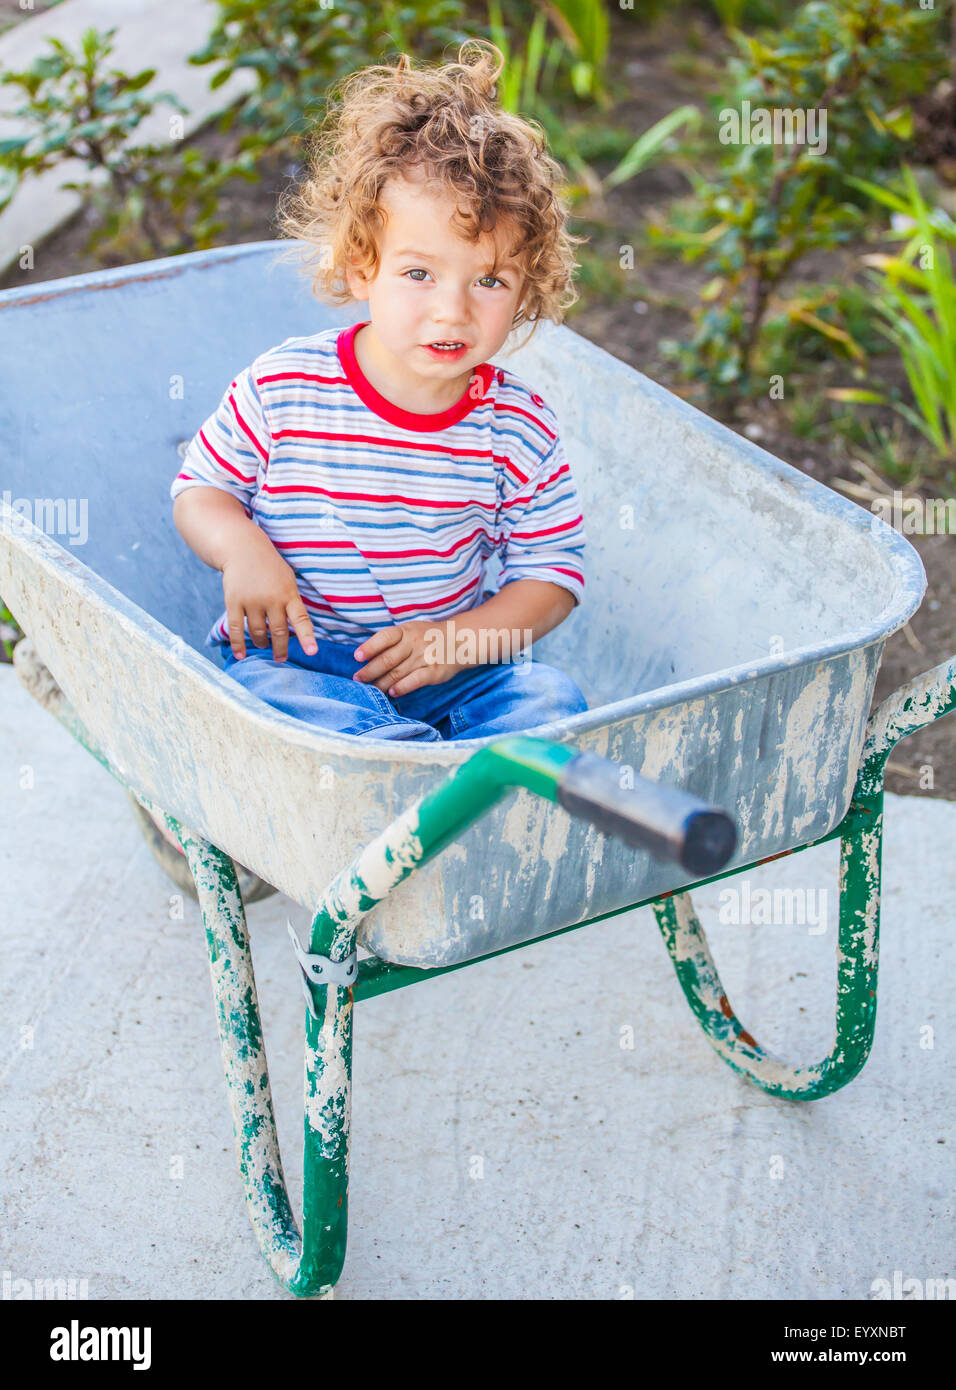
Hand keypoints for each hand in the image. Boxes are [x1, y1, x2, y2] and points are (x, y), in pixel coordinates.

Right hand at [221, 532, 317, 661]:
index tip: (312, 652)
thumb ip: (292, 603)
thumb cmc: (270, 568)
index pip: (301, 619)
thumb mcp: (288, 580)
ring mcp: (252, 601)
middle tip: (281, 658)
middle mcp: (272, 598)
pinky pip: (236, 629)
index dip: (306, 637)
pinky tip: (241, 655)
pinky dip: (238, 644)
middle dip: (280, 648)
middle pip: (279, 631)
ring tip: (263, 645)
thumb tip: (296, 630)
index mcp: (289, 594)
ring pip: (259, 632)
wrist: (242, 548)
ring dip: (262, 643)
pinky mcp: (234, 602)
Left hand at [352, 619, 459, 696]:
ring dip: (382, 683)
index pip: (384, 638)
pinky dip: (402, 687)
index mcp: (406, 631)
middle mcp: (414, 643)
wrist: (461, 640)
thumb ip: (392, 642)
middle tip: (358, 679)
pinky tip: (393, 693)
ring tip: (372, 690)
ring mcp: (425, 657)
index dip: (369, 647)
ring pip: (398, 672)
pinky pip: (416, 680)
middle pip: (388, 659)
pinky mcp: (435, 671)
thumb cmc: (428, 637)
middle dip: (370, 671)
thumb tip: (367, 658)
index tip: (357, 657)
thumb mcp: (411, 631)